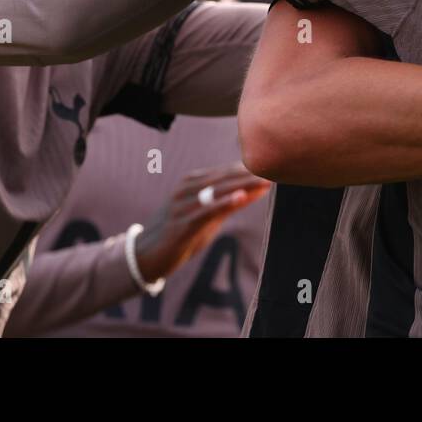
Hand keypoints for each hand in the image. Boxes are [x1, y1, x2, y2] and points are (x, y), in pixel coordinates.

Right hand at [133, 162, 269, 282]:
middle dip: (250, 175)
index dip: (249, 170)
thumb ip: (228, 203)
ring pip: (217, 190)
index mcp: (192, 182)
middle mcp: (186, 189)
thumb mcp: (206, 216)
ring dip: (243, 185)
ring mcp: (182, 204)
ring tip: (265, 181)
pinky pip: (206, 210)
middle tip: (276, 170)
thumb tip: (257, 191)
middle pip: (224, 178)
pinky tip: (242, 197)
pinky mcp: (181, 223)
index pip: (226, 171)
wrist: (145, 256)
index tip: (273, 166)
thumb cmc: (180, 234)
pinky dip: (225, 203)